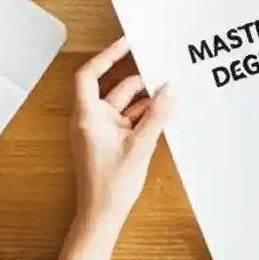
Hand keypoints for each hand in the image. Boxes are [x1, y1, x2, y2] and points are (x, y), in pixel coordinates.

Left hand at [70, 37, 174, 228]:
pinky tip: (163, 115)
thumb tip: (170, 89)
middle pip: (115, 88)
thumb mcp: (140, 145)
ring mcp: (100, 130)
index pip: (90, 75)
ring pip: (124, 104)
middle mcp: (91, 120)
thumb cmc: (110, 186)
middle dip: (140, 82)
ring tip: (170, 96)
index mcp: (88, 117)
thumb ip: (157, 115)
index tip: (127, 43)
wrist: (102, 215)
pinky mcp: (109, 140)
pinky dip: (144, 115)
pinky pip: (128, 118)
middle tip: (165, 74)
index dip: (107, 56)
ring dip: (146, 100)